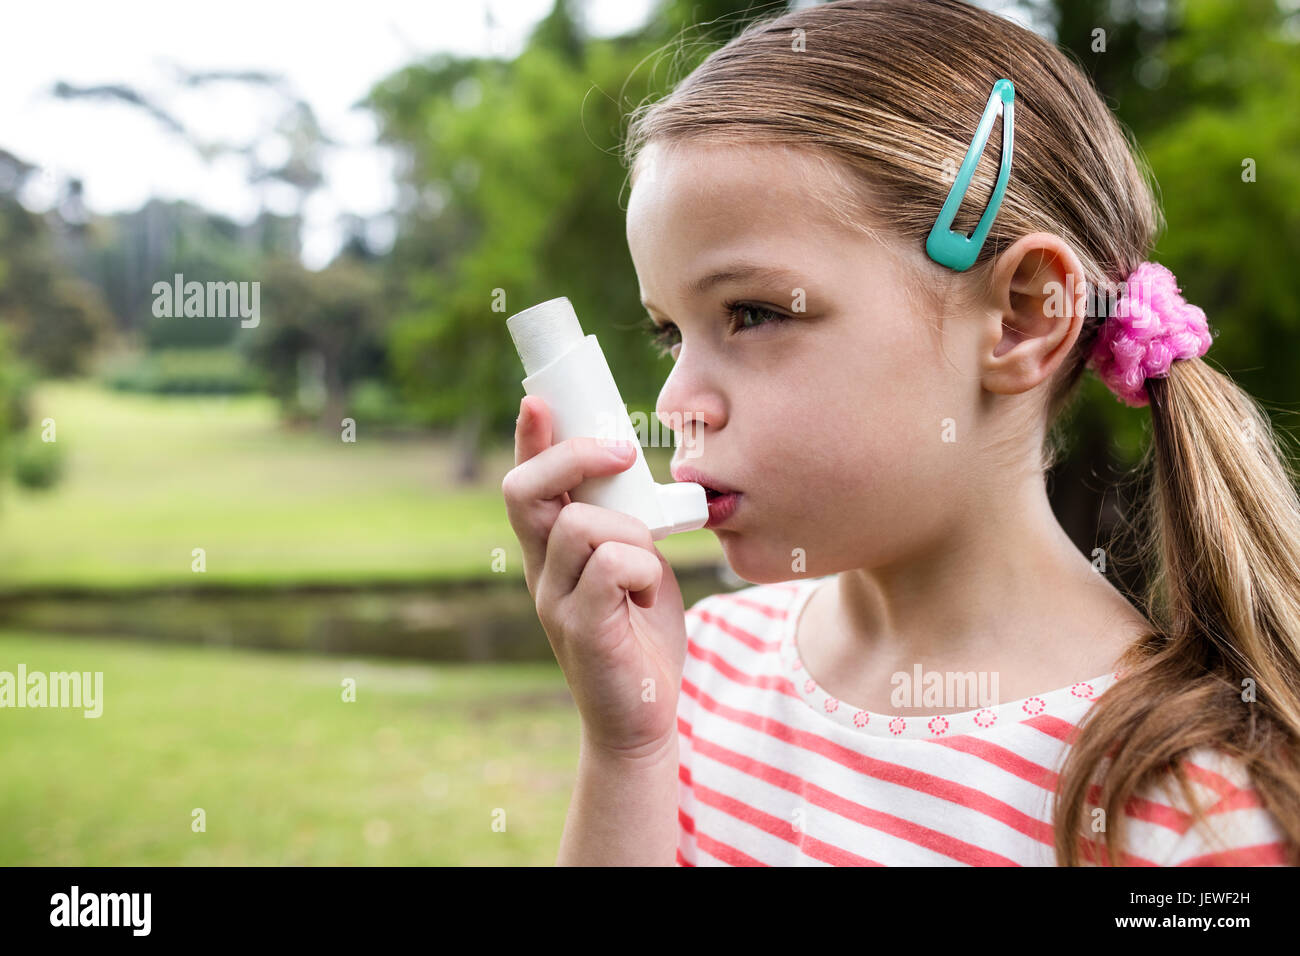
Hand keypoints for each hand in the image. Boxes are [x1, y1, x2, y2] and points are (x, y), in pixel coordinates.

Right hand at [501, 395, 686, 757]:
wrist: (641, 718)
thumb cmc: (640, 638)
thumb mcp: (634, 568)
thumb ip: (624, 528)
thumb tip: (635, 479)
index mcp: (551, 552)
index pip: (527, 484)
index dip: (530, 440)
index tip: (539, 400)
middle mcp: (540, 571)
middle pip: (526, 492)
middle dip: (573, 457)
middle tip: (624, 453)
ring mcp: (553, 599)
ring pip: (581, 524)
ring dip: (631, 534)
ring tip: (649, 570)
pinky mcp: (578, 626)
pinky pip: (610, 565)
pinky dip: (643, 572)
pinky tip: (649, 600)